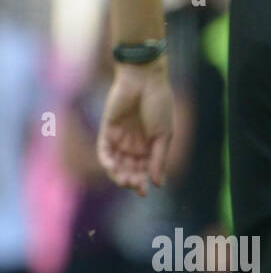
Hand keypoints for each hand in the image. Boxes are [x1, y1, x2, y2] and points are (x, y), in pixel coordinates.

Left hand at [96, 59, 173, 196]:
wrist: (144, 80)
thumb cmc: (159, 105)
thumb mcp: (164, 135)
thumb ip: (159, 159)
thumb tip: (157, 184)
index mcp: (151, 147)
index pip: (144, 171)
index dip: (143, 183)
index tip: (144, 191)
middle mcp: (135, 145)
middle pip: (130, 170)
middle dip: (131, 180)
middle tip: (135, 187)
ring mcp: (120, 138)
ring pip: (116, 164)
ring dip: (119, 175)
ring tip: (124, 181)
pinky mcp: (108, 130)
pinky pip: (104, 151)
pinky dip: (107, 162)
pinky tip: (113, 168)